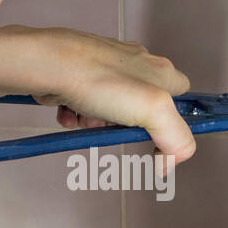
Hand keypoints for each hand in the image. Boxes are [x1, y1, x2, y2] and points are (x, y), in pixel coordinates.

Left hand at [0, 26, 195, 164]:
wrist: (46, 64)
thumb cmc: (101, 83)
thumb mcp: (153, 111)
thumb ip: (176, 139)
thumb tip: (168, 165)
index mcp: (162, 69)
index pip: (180, 101)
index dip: (168, 124)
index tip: (148, 138)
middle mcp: (137, 62)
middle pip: (140, 108)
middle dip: (123, 125)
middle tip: (108, 127)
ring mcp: (106, 63)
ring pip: (109, 107)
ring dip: (96, 121)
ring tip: (82, 119)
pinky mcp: (79, 69)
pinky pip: (84, 100)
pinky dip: (75, 112)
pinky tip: (66, 111)